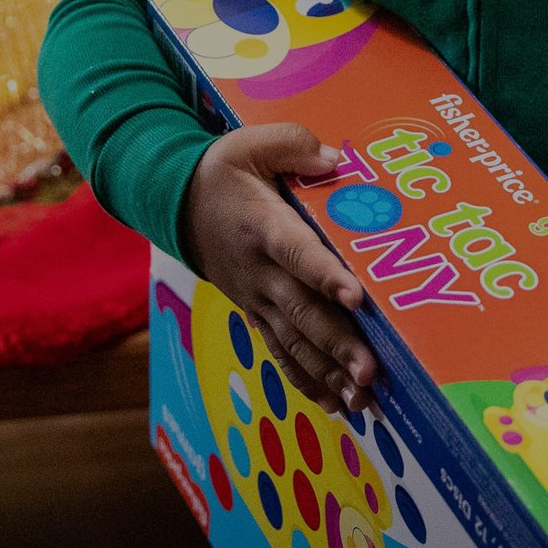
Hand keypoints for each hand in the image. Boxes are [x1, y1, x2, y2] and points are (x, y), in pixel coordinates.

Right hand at [185, 123, 378, 412]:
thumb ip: (294, 145)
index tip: (356, 296)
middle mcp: (259, 271)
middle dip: (337, 344)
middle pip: (301, 312)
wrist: (176, 204)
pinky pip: (281, 352)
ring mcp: (256, 298)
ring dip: (328, 372)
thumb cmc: (222, 172)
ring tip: (364, 400)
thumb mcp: (251, 143)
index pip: (296, 252)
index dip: (324, 275)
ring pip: (294, 341)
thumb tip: (336, 160)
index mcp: (262, 225)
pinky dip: (307, 380)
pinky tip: (337, 404)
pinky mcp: (255, 314)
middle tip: (371, 371)